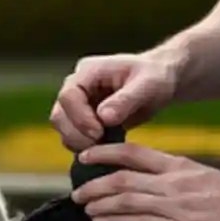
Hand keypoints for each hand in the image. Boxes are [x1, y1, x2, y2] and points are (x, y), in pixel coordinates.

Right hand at [49, 53, 178, 150]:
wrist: (160, 81)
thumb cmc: (155, 76)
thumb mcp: (147, 84)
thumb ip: (126, 99)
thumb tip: (104, 117)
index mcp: (89, 71)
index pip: (68, 96)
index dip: (79, 117)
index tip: (99, 132)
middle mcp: (78, 86)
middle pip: (59, 114)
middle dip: (76, 134)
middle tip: (100, 144)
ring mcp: (79, 103)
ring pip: (63, 128)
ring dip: (78, 142)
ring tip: (104, 146)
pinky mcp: (84, 119)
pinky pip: (74, 136)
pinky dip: (84, 147)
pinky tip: (105, 149)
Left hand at [71, 143, 219, 220]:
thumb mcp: (206, 180)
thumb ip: (179, 179)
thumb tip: (153, 183)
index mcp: (182, 167)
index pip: (137, 153)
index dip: (108, 153)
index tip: (89, 156)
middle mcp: (176, 183)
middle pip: (125, 177)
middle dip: (96, 182)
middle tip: (78, 189)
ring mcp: (178, 206)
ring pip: (128, 199)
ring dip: (101, 203)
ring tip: (86, 206)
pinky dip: (117, 219)